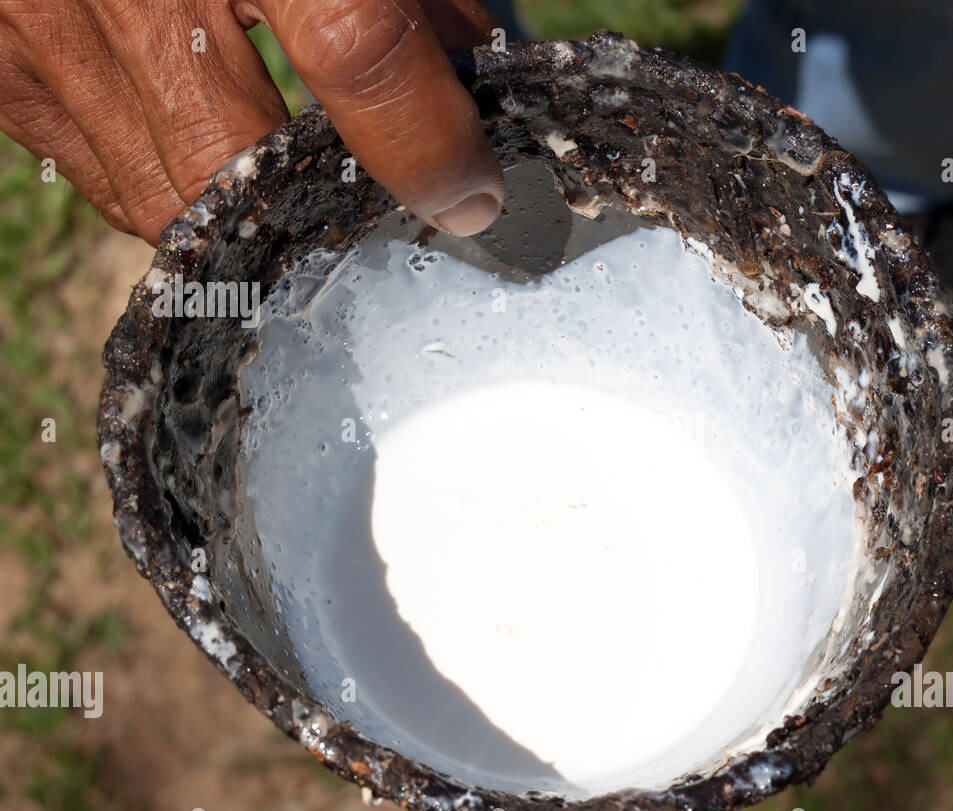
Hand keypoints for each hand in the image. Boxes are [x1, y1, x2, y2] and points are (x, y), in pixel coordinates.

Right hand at [0, 0, 505, 243]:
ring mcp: (41, 12)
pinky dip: (162, 182)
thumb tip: (464, 61)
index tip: (468, 194)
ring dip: (242, 207)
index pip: (357, 45)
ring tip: (289, 185)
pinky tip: (201, 152)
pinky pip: (94, 174)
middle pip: (238, 158)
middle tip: (370, 208)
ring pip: (161, 191)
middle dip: (318, 205)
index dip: (424, 141)